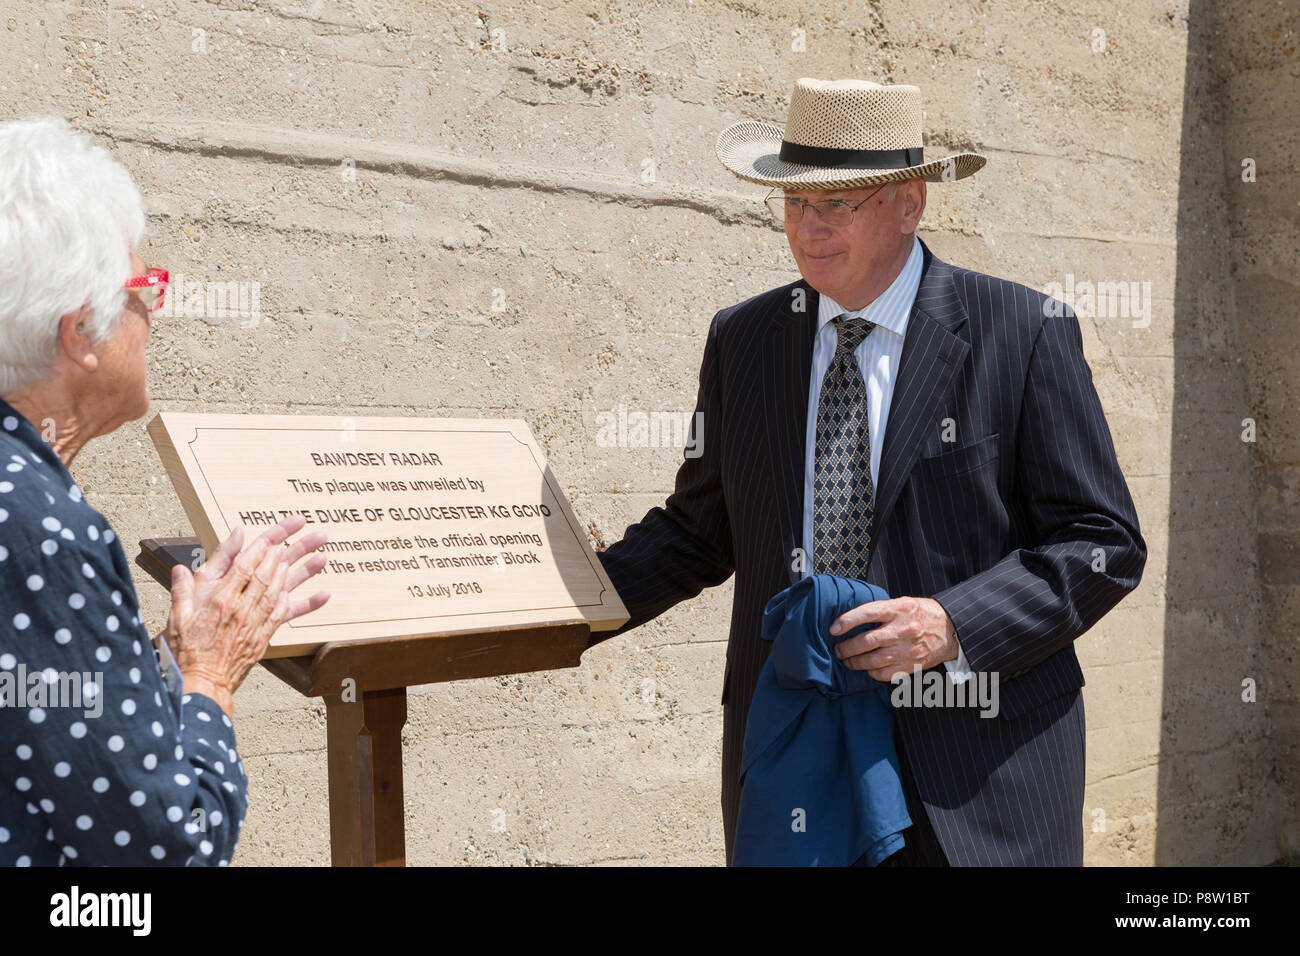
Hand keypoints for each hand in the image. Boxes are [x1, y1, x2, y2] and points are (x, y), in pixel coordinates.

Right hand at [165, 515, 329, 714]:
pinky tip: (323, 594)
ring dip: (304, 571)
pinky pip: (289, 616)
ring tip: (322, 555)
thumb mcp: (177, 616)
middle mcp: (243, 609)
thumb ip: (183, 588)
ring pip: (283, 590)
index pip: (245, 565)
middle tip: (308, 532)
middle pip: (270, 572)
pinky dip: (307, 604)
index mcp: (221, 600)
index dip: (262, 546)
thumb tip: (183, 566)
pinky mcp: (264, 637)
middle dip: (290, 549)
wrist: (201, 685)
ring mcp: (256, 623)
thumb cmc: (185, 652)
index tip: (276, 533)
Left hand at [829, 596, 958, 681]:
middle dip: (846, 648)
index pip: (868, 613)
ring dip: (855, 663)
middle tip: (837, 649)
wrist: (951, 629)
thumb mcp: (902, 602)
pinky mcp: (912, 665)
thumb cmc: (921, 613)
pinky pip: (885, 674)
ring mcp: (909, 649)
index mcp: (899, 608)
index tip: (833, 629)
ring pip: (873, 661)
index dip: (847, 621)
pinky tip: (867, 669)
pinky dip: (872, 673)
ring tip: (847, 660)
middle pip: (867, 641)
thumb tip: (849, 618)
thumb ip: (881, 609)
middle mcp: (904, 628)